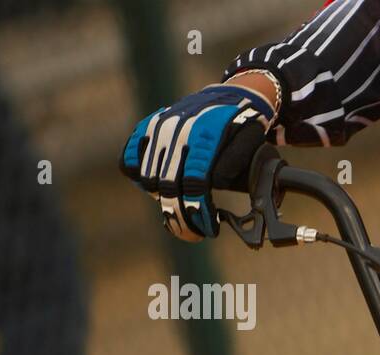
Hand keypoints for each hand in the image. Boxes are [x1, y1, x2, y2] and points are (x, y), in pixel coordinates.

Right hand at [119, 79, 276, 241]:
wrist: (229, 96)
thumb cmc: (243, 127)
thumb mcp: (251, 142)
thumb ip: (235, 163)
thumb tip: (214, 184)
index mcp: (206, 134)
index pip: (195, 183)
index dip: (199, 211)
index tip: (208, 228)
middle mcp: (177, 129)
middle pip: (169, 186)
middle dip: (181, 216)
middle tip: (193, 234)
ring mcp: (158, 128)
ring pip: (148, 178)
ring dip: (164, 202)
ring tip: (183, 211)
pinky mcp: (145, 129)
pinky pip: (127, 161)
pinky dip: (140, 179)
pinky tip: (161, 189)